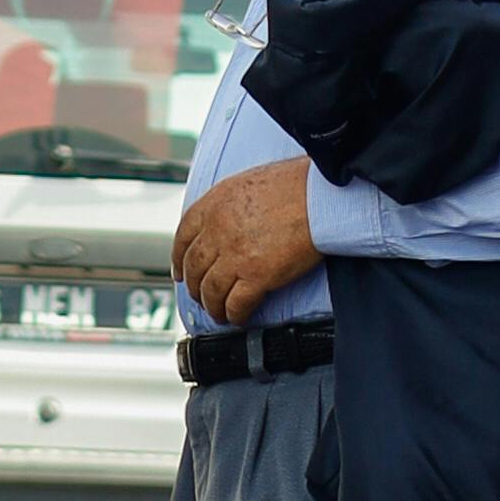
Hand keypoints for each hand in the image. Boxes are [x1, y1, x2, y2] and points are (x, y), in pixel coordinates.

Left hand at [177, 154, 318, 324]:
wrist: (320, 197)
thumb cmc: (295, 185)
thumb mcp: (248, 183)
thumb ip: (229, 204)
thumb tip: (228, 221)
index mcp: (214, 205)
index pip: (183, 237)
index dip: (179, 259)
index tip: (180, 271)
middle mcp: (218, 231)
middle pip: (194, 268)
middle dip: (195, 287)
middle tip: (200, 296)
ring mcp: (235, 256)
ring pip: (210, 292)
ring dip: (212, 306)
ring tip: (218, 313)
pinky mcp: (257, 276)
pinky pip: (236, 304)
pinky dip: (234, 315)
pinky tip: (238, 317)